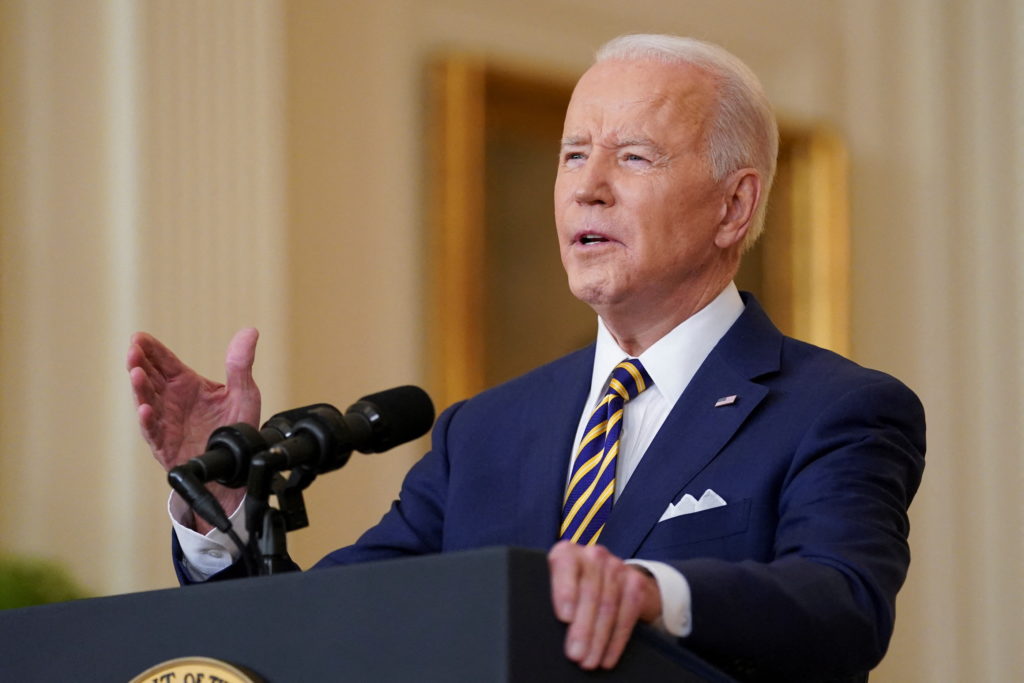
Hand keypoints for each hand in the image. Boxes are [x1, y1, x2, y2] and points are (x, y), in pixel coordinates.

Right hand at [127, 328, 261, 530]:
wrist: (234, 467)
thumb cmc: (236, 429)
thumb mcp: (244, 393)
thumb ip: (241, 364)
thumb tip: (250, 331)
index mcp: (188, 385)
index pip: (164, 362)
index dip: (151, 349)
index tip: (139, 337)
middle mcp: (172, 401)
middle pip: (149, 377)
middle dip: (139, 363)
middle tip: (133, 351)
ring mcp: (166, 422)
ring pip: (146, 401)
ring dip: (139, 388)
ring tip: (136, 373)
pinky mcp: (165, 444)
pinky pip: (153, 431)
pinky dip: (147, 420)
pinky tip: (145, 410)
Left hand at [548, 540, 661, 669]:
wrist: (609, 578)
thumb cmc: (572, 588)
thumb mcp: (558, 586)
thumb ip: (551, 597)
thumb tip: (543, 627)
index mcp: (566, 552)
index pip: (565, 566)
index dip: (565, 591)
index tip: (564, 617)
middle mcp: (593, 555)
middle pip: (589, 592)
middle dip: (582, 628)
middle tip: (575, 654)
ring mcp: (616, 566)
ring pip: (608, 606)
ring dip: (598, 639)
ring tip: (589, 661)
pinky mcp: (635, 582)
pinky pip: (627, 615)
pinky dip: (616, 641)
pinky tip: (607, 657)